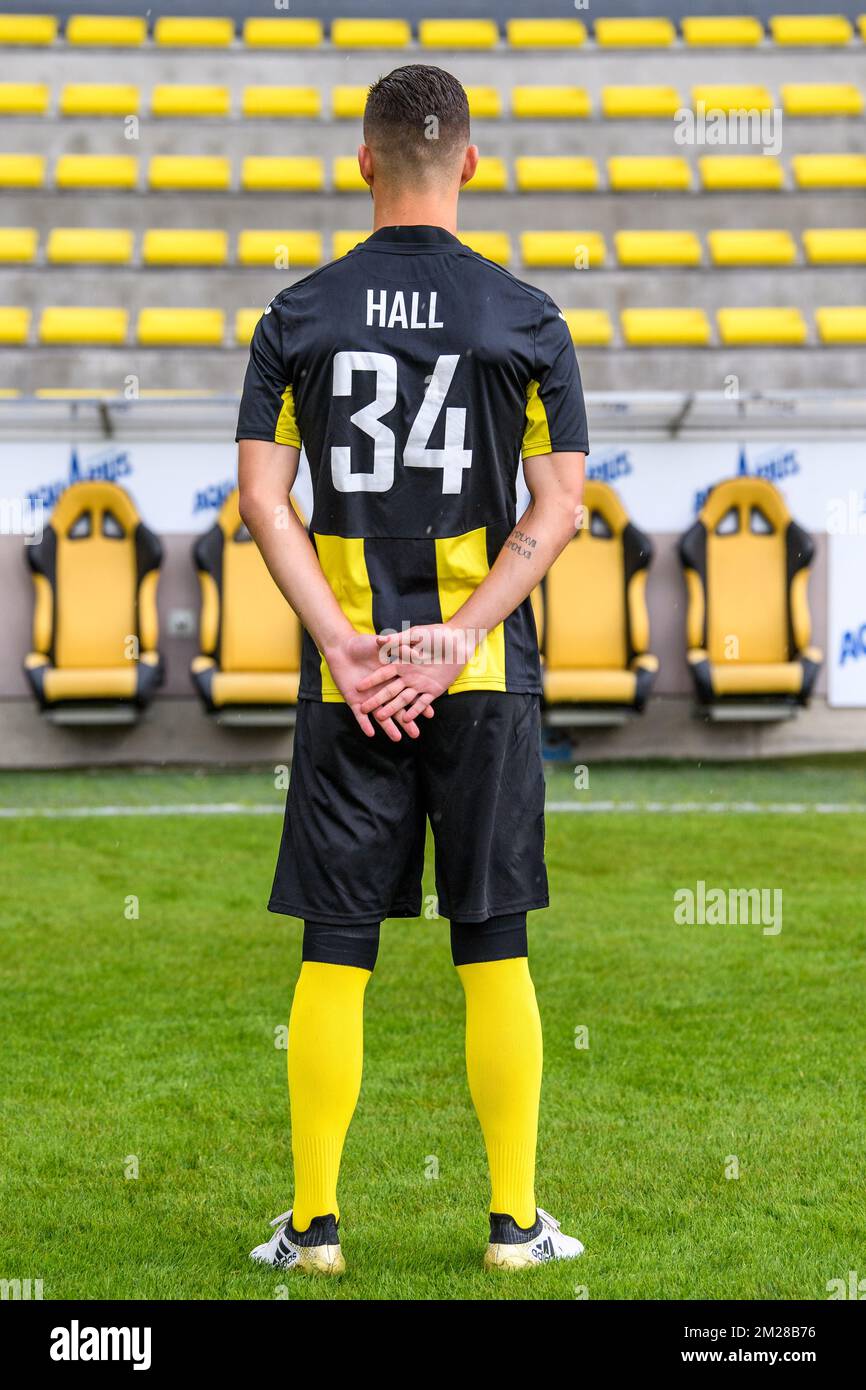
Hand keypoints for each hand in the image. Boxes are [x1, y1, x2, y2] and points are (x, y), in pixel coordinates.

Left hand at [324, 631, 432, 740]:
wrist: (342, 649)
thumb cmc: (362, 644)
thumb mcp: (379, 644)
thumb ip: (392, 646)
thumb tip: (412, 655)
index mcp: (391, 679)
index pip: (408, 694)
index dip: (418, 705)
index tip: (429, 715)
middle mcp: (382, 691)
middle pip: (397, 709)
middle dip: (406, 722)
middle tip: (416, 735)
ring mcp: (368, 698)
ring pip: (380, 716)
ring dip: (388, 727)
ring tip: (398, 739)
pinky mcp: (354, 701)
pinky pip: (359, 716)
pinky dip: (364, 724)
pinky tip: (370, 733)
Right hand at [356, 624, 475, 723]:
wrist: (459, 640)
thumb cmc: (436, 634)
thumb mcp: (415, 634)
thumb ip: (398, 639)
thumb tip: (379, 640)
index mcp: (402, 662)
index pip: (382, 674)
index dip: (370, 681)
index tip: (357, 689)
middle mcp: (408, 675)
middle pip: (389, 690)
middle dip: (377, 700)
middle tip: (365, 708)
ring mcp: (420, 684)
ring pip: (404, 699)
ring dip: (393, 709)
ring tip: (382, 718)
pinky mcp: (434, 689)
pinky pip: (422, 702)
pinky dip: (415, 711)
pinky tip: (406, 719)